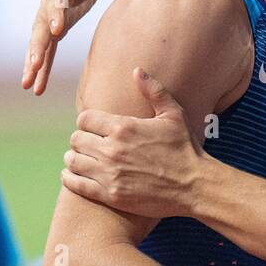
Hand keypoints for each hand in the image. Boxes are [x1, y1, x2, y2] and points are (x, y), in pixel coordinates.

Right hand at [22, 0, 131, 94]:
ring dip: (34, 62)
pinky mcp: (58, 23)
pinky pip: (48, 47)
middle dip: (37, 44)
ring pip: (41, 39)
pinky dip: (43, 66)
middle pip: (41, 21)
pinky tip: (37, 86)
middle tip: (33, 65)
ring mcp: (53, 11)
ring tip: (29, 85)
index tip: (56, 31)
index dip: (56, 11)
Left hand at [62, 69, 203, 217]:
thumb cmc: (186, 149)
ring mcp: (110, 173)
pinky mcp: (110, 195)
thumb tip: (136, 70)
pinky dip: (69, 178)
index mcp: (123, 127)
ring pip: (72, 161)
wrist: (195, 186)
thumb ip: (154, 90)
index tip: (93, 129)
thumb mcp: (174, 115)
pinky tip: (72, 175)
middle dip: (81, 140)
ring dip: (74, 159)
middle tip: (88, 145)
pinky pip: (76, 184)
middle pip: (76, 139)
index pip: (84, 119)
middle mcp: (112, 149)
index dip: (87, 123)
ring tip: (81, 159)